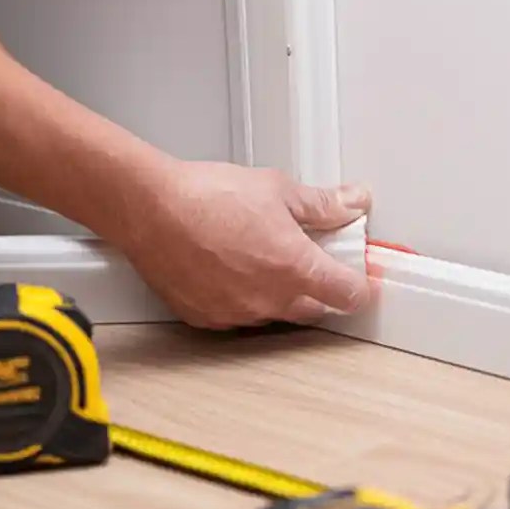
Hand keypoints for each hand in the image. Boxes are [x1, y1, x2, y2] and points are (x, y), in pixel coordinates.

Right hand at [109, 159, 373, 329]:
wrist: (149, 209)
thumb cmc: (207, 196)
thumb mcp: (277, 189)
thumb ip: (323, 204)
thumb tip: (354, 202)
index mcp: (296, 269)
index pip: (348, 296)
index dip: (360, 287)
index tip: (360, 278)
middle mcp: (270, 300)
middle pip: (315, 310)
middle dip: (320, 290)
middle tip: (311, 261)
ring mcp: (237, 314)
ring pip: (276, 315)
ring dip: (281, 296)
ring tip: (264, 261)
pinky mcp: (207, 319)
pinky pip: (239, 317)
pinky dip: (245, 300)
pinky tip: (234, 272)